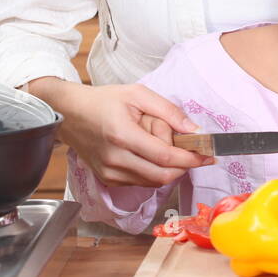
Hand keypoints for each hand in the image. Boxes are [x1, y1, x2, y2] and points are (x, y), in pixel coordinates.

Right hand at [32, 79, 214, 187]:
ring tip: (159, 143)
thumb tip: (195, 130)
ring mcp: (109, 172)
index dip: (191, 159)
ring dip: (168, 167)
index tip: (208, 155)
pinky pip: (141, 182)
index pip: (166, 157)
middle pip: (163, 175)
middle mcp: (115, 158)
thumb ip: (169, 112)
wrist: (69, 113)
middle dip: (184, 166)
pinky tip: (148, 153)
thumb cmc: (102, 100)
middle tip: (191, 150)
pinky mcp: (107, 179)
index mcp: (123, 135)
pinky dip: (153, 171)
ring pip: (153, 181)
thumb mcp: (138, 94)